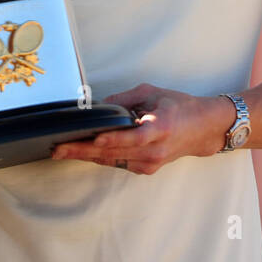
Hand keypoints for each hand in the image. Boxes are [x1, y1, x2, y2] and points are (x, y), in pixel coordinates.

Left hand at [50, 83, 233, 175]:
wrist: (203, 129)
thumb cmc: (179, 107)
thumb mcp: (152, 93)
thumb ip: (124, 100)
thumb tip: (98, 106)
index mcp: (159, 128)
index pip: (132, 137)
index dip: (112, 139)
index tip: (93, 138)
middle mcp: (154, 150)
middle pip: (114, 152)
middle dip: (83, 150)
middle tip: (58, 149)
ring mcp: (150, 162)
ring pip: (112, 160)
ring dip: (86, 156)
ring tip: (62, 151)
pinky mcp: (146, 168)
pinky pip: (118, 163)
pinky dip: (100, 157)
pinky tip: (82, 152)